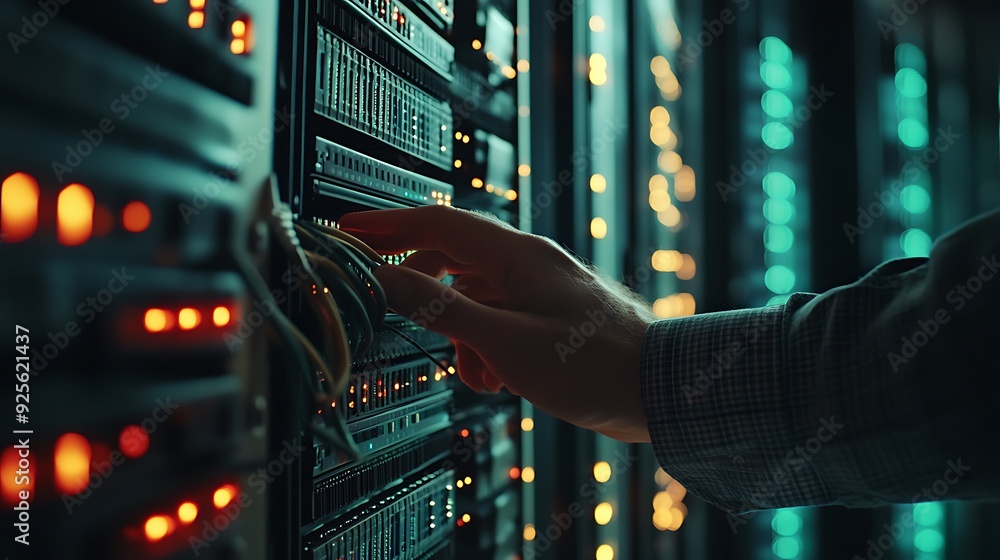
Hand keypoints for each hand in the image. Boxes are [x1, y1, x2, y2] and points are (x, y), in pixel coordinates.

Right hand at [339, 206, 654, 441]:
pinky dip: (487, 346)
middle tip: (391, 306)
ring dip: (459, 333)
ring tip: (472, 373)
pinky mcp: (553, 317)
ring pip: (476, 295)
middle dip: (421, 288)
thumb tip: (387, 280)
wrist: (662, 390)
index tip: (348, 232)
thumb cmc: (595, 365)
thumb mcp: (503, 341)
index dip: (387, 226)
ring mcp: (543, 289)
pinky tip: (498, 381)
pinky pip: (502, 318)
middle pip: (453, 256)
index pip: (436, 223)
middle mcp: (529, 264)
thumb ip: (441, 310)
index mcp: (516, 257)